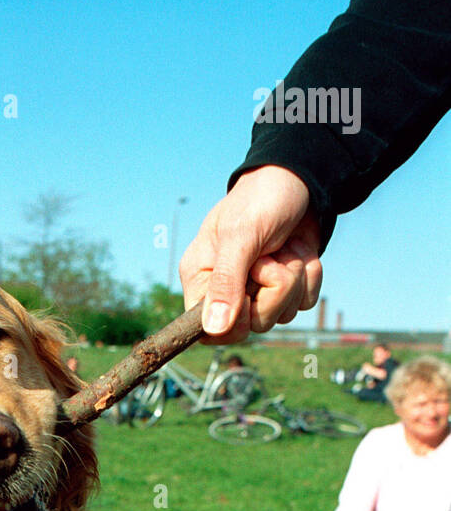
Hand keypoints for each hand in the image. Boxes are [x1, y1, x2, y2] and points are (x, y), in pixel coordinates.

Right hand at [179, 166, 323, 341]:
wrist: (301, 179)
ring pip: (280, 316)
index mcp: (201, 277)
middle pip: (251, 325)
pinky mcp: (286, 288)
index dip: (233, 321)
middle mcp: (226, 290)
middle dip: (272, 290)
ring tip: (285, 247)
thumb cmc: (261, 198)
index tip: (248, 296)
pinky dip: (309, 275)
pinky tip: (300, 250)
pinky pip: (302, 303)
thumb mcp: (240, 236)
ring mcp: (257, 291)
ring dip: (294, 278)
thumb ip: (225, 282)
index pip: (207, 330)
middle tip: (270, 256)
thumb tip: (213, 328)